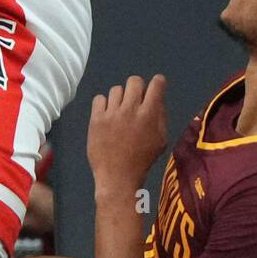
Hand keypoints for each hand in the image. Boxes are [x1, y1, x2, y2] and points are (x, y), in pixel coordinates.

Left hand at [87, 74, 168, 194]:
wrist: (117, 176)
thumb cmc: (142, 160)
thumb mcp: (160, 140)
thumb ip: (161, 118)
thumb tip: (158, 100)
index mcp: (149, 115)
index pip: (156, 86)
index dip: (158, 82)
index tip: (156, 85)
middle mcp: (131, 109)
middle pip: (134, 81)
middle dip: (137, 88)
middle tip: (136, 101)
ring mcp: (112, 113)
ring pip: (116, 89)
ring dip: (120, 98)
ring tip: (120, 112)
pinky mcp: (96, 118)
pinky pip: (99, 98)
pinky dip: (104, 105)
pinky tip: (107, 116)